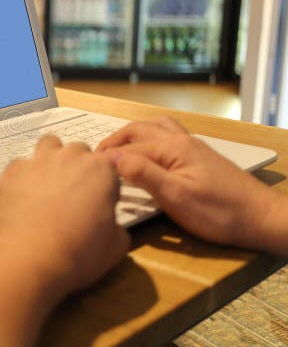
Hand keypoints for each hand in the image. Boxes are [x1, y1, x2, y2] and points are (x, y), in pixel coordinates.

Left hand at [0, 136, 129, 295]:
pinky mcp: (12, 170)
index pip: (108, 165)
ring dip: (51, 159)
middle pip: (78, 152)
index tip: (98, 201)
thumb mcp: (114, 247)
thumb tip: (111, 226)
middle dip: (77, 168)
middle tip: (71, 196)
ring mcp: (39, 160)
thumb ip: (117, 227)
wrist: (28, 259)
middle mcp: (70, 157)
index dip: (104, 184)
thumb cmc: (76, 254)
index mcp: (102, 171)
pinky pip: (21, 165)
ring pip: (49, 145)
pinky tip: (22, 196)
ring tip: (47, 185)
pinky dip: (24, 176)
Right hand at [97, 116, 279, 249]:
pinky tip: (149, 152)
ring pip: (156, 128)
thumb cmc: (219, 212)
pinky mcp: (200, 157)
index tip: (86, 168)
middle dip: (115, 140)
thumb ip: (143, 174)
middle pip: (140, 130)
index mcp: (173, 148)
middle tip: (96, 156)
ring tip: (118, 148)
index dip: (106, 158)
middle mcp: (182, 140)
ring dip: (134, 134)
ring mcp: (193, 147)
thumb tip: (112, 158)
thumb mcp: (175, 197)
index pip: (129, 148)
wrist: (261, 219)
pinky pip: (168, 136)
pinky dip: (150, 138)